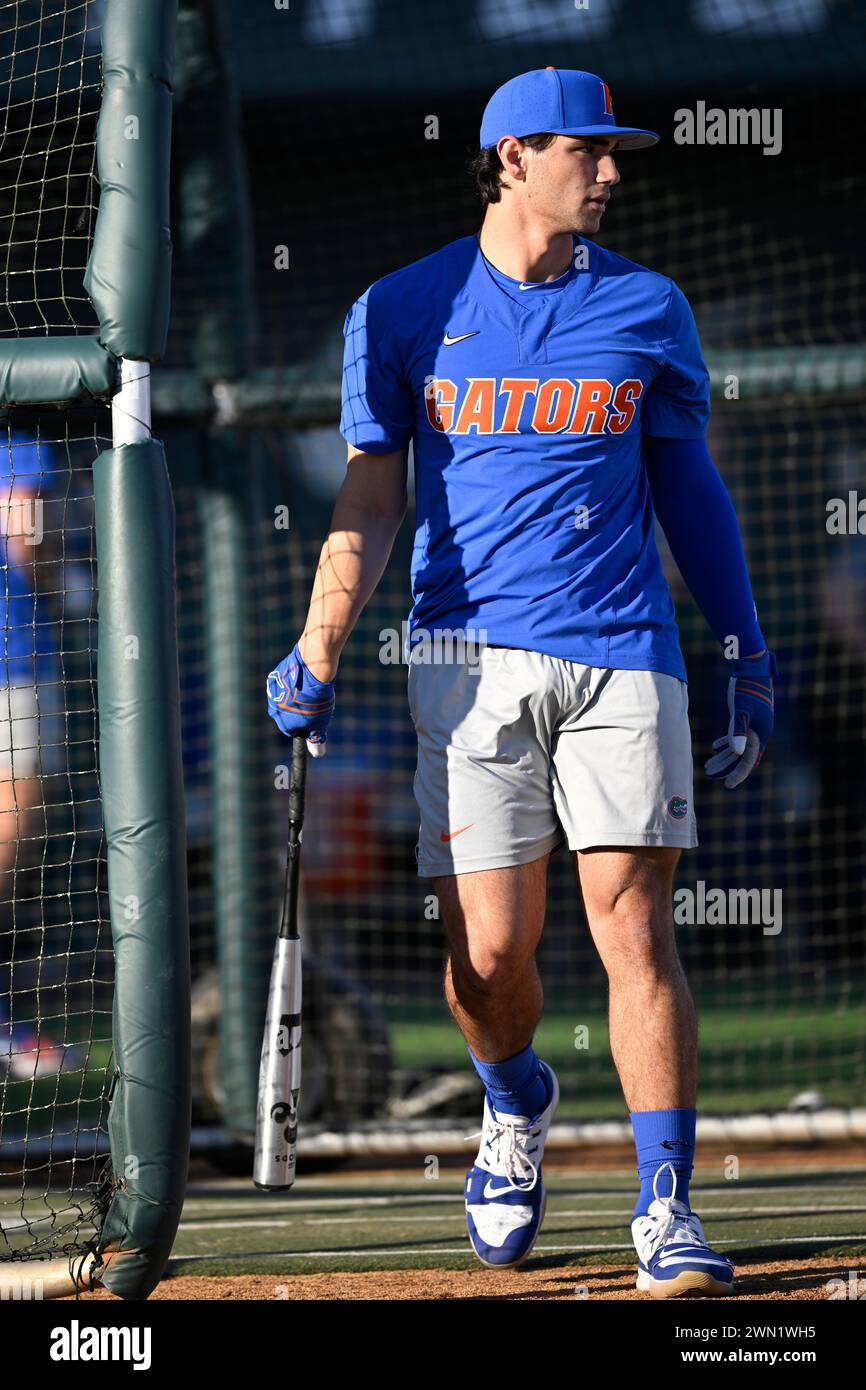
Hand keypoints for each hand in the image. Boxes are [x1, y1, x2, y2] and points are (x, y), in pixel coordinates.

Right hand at [266, 642, 334, 756]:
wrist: (312, 668)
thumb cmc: (317, 698)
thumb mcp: (321, 721)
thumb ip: (317, 738)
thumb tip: (318, 754)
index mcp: (284, 724)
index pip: (294, 730)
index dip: (306, 724)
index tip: (315, 715)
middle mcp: (273, 710)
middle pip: (288, 713)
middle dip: (299, 709)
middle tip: (315, 700)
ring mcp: (272, 692)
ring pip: (285, 697)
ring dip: (295, 694)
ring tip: (310, 688)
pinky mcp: (274, 676)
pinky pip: (283, 682)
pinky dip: (292, 681)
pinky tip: (303, 676)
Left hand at [704, 649, 776, 788]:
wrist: (752, 669)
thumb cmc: (747, 689)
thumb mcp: (741, 710)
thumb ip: (738, 731)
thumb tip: (736, 752)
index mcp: (760, 733)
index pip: (749, 760)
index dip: (738, 774)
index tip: (727, 785)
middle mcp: (758, 732)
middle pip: (742, 756)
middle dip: (726, 767)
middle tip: (709, 774)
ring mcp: (753, 725)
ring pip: (738, 746)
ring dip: (724, 757)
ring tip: (708, 765)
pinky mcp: (746, 717)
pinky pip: (737, 735)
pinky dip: (726, 743)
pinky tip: (714, 747)